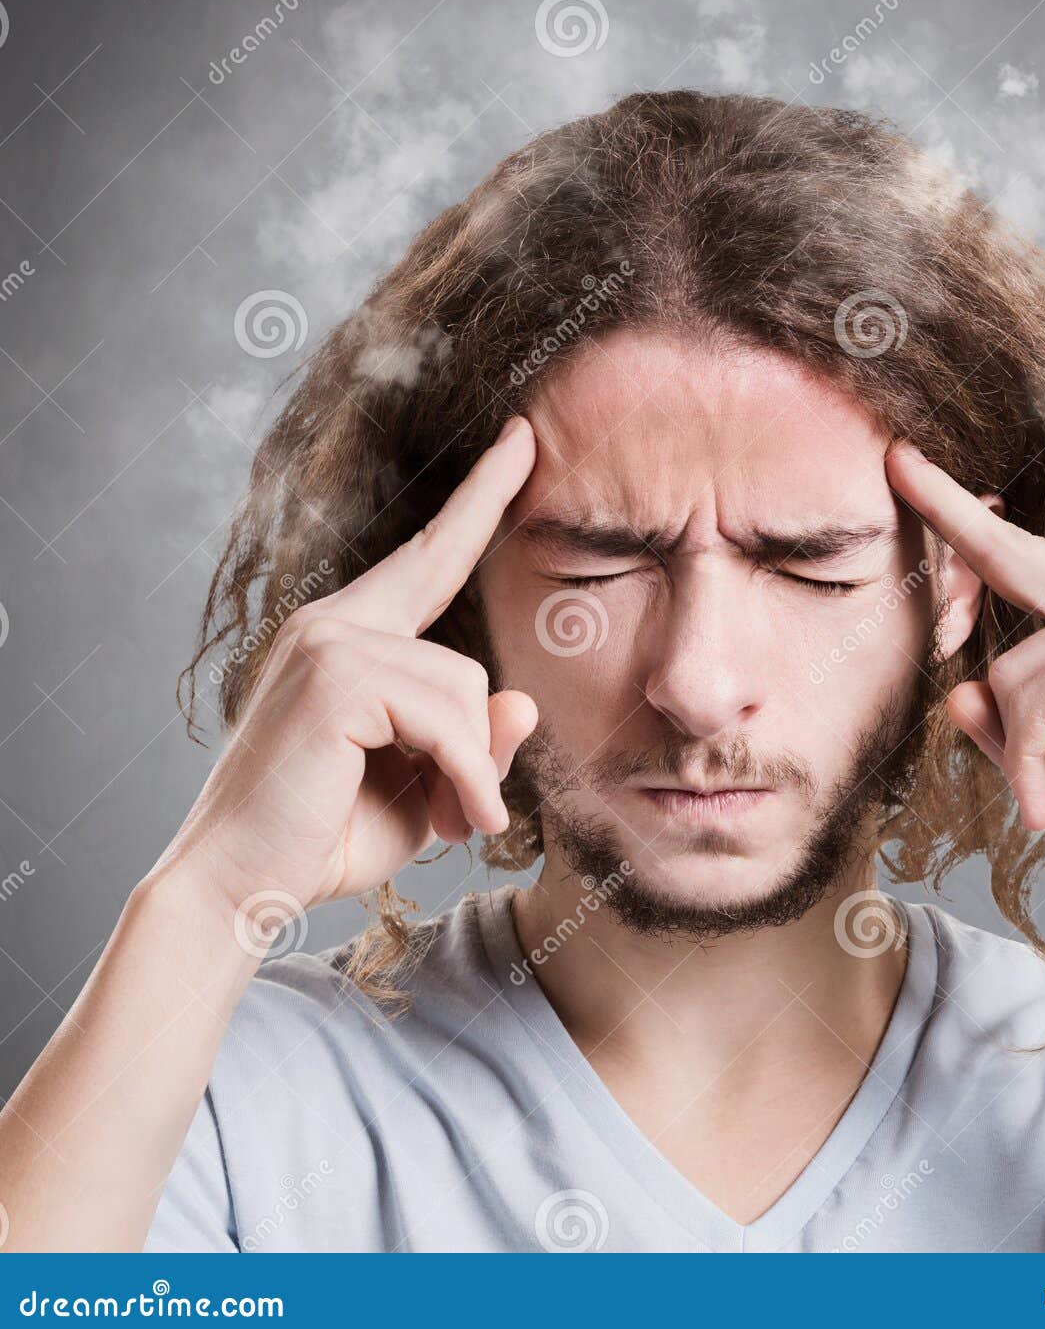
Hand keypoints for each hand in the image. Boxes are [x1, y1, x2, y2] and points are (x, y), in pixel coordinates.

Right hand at [153, 416, 538, 927]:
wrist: (236, 890)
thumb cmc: (322, 839)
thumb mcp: (424, 789)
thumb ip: (473, 744)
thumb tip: (524, 702)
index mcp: (346, 635)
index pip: (428, 554)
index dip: (480, 496)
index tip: (523, 438)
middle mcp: (333, 622)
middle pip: (456, 609)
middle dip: (480, 672)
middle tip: (469, 803)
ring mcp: (328, 641)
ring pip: (465, 682)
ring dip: (472, 767)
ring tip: (450, 825)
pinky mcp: (334, 677)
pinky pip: (447, 717)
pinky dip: (466, 776)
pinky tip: (456, 822)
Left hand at [885, 443, 1044, 885]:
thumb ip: (1011, 727)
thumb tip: (955, 691)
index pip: (1025, 555)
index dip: (961, 514)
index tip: (907, 464)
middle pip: (1005, 553)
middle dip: (944, 512)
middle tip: (896, 457)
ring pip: (1005, 674)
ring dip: (1019, 757)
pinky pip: (1026, 705)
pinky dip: (1030, 768)